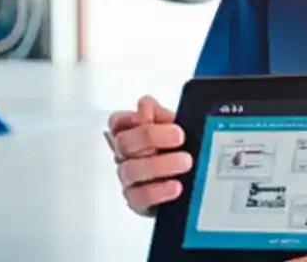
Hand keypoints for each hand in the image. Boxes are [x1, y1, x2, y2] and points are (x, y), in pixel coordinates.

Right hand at [105, 95, 192, 216]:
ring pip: (131, 170)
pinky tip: (176, 186)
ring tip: (184, 162)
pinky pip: (140, 197)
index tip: (153, 116)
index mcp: (131, 134)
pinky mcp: (137, 201)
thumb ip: (160, 115)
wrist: (189, 184)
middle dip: (151, 136)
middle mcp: (125, 156)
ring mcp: (129, 179)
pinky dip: (158, 191)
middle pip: (124, 143)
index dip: (131, 118)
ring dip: (160, 165)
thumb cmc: (177, 150)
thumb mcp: (174, 127)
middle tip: (179, 137)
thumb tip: (146, 105)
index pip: (117, 122)